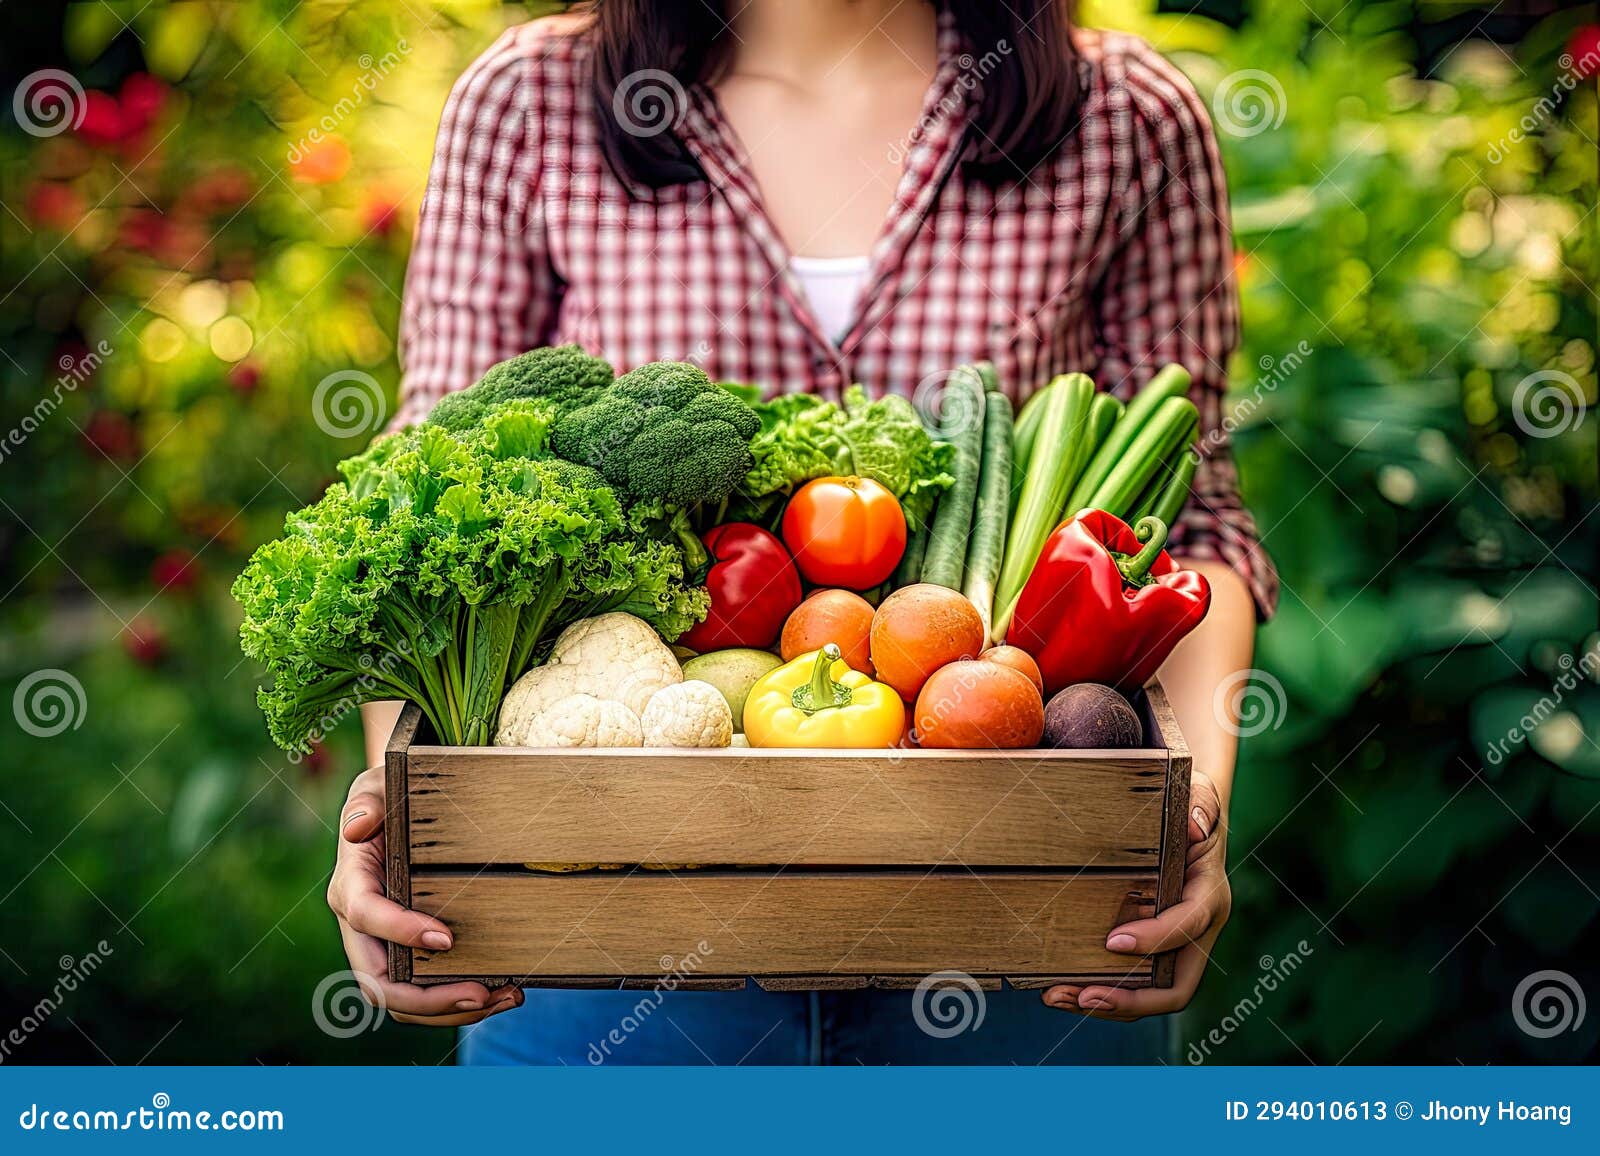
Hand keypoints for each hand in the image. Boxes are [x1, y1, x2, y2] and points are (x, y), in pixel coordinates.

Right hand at [328, 765, 523, 1025]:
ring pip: (404, 999)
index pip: (365, 916)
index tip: (447, 938)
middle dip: (428, 998)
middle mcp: (360, 927)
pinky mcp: (408, 954)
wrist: (401, 811)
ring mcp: (383, 946)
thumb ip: (368, 803)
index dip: (401, 931)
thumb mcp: (376, 788)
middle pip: (379, 982)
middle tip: (481, 993)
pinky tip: (503, 991)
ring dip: (453, 1010)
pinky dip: (460, 1000)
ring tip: (507, 996)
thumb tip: (357, 828)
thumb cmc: (390, 796)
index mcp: (350, 885)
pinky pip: (425, 991)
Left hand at [1043, 769, 1228, 1019]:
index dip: (1155, 939)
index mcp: (1209, 895)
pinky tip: (1058, 986)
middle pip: (1175, 987)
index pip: (1189, 926)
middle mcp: (1196, 931)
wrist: (1183, 816)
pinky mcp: (1151, 951)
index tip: (1112, 941)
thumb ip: (1199, 805)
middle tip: (1082, 997)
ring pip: (1149, 994)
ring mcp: (1174, 947)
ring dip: (1105, 1003)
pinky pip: (1130, 983)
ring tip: (1055, 996)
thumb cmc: (1186, 804)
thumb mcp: (1197, 794)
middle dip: (1129, 999)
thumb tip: (1195, 826)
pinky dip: (1097, 989)